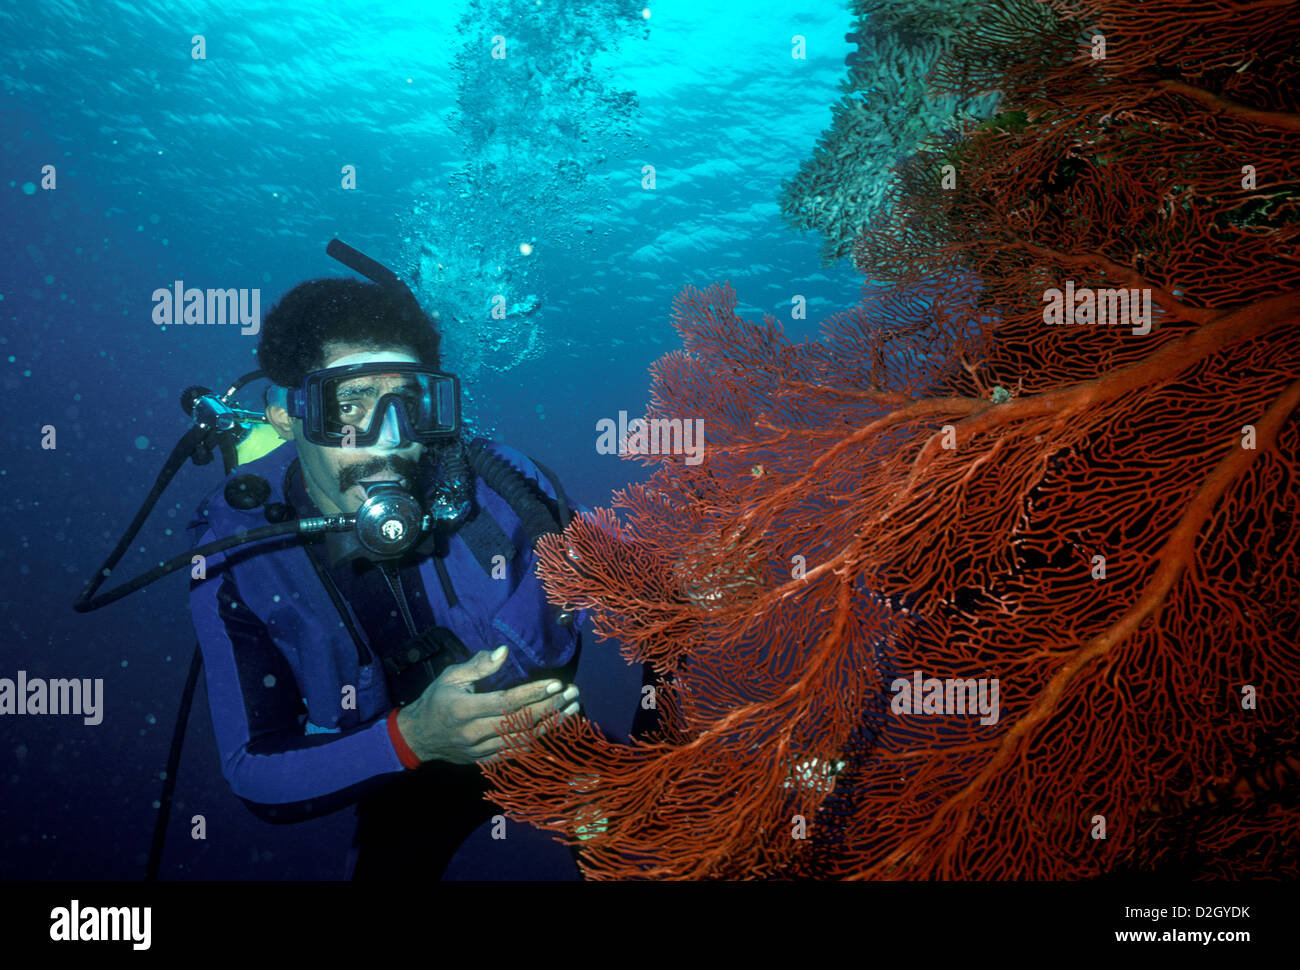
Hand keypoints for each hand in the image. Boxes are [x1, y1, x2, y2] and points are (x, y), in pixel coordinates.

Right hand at [395, 645, 579, 764]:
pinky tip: (557, 728)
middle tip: (573, 693)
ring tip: (572, 709)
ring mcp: (481, 750)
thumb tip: (504, 651)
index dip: (533, 693)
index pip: (505, 702)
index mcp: (464, 709)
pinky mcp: (486, 760)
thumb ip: (478, 665)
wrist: (418, 737)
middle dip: (550, 707)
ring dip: (551, 725)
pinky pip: (517, 752)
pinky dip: (540, 741)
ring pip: (523, 740)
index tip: (557, 684)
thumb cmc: (436, 700)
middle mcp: (474, 733)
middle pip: (519, 722)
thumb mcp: (451, 676)